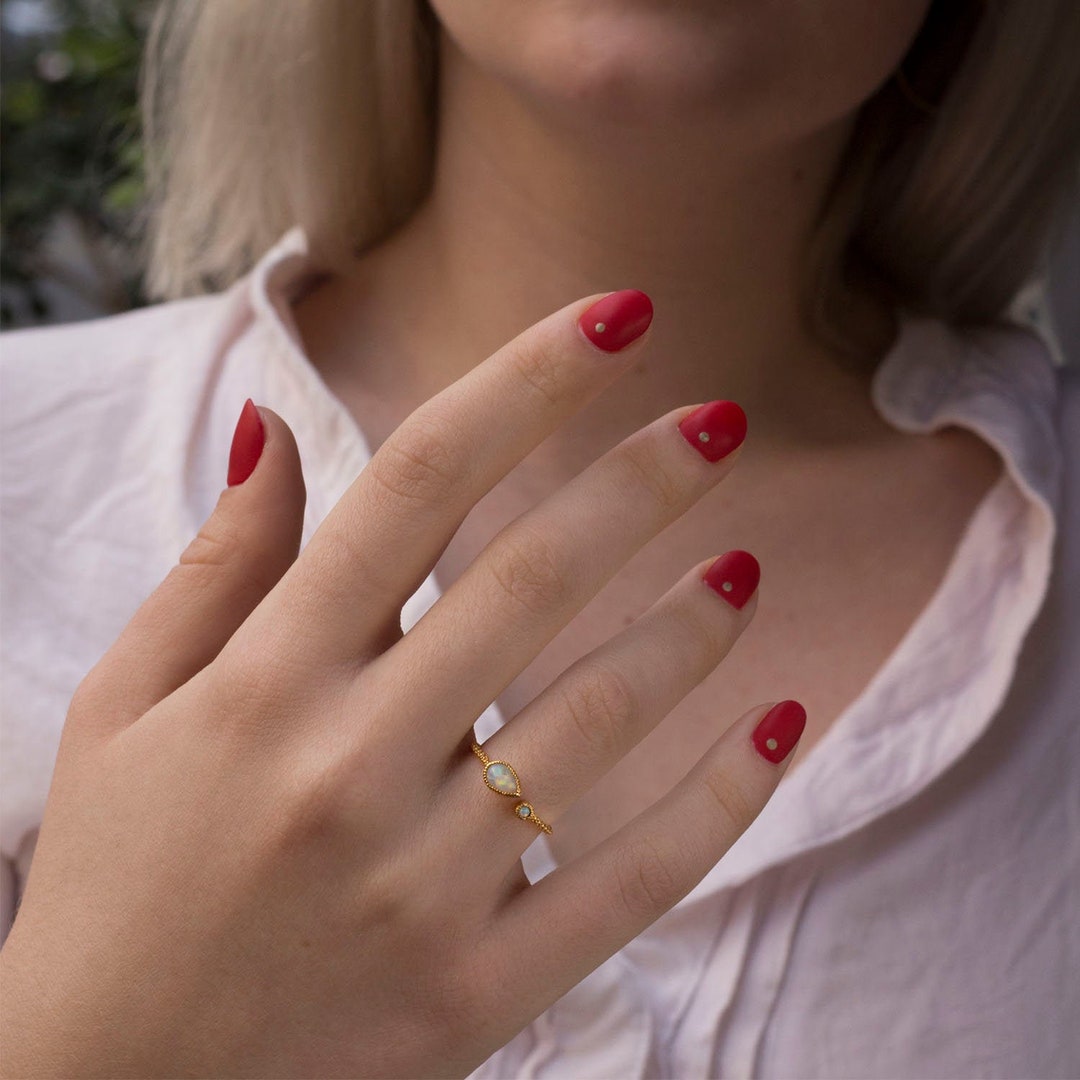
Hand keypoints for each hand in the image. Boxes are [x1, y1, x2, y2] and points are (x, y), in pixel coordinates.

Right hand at [0, 290, 803, 1077]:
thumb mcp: (125, 707)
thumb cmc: (116, 880)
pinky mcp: (478, 987)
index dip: (526, 382)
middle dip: (642, 481)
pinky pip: (630, 881)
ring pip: (598, 720)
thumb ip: (217, 565)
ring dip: (691, 626)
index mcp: (266, 683)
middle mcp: (352, 765)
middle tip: (719, 423)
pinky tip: (780, 723)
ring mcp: (424, 884)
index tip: (615, 317)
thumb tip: (277, 422)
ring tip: (743, 565)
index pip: (418, 483)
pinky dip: (721, 800)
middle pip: (532, 578)